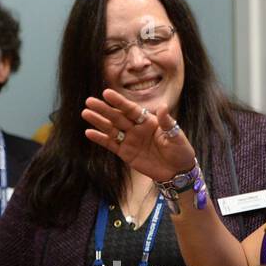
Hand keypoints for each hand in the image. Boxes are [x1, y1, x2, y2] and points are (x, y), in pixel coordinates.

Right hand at [81, 89, 195, 181]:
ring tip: (85, 113)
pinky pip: (111, 145)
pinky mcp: (125, 153)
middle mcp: (136, 128)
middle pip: (117, 117)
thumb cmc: (180, 151)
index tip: (106, 93)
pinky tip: (89, 132)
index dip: (119, 102)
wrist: (178, 172)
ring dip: (98, 121)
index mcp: (148, 121)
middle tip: (89, 101)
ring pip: (111, 129)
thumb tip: (163, 106)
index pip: (131, 109)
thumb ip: (166, 122)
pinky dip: (100, 139)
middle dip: (103, 109)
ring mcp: (130, 140)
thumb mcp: (176, 135)